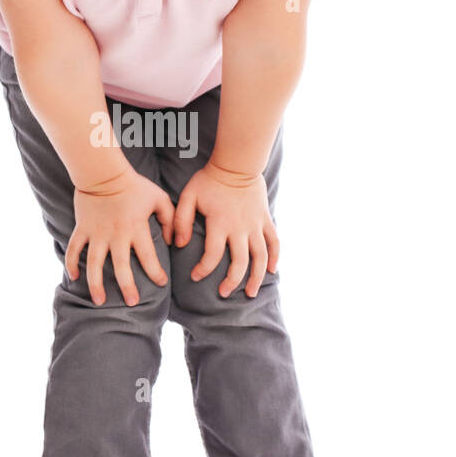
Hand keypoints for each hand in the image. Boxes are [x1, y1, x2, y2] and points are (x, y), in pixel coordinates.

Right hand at [66, 168, 174, 307]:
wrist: (103, 173)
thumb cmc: (134, 185)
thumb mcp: (159, 198)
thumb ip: (171, 219)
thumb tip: (174, 241)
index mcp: (136, 228)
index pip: (149, 256)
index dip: (156, 272)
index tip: (161, 283)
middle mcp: (116, 235)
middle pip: (121, 266)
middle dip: (127, 286)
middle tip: (132, 302)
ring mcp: (97, 233)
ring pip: (94, 263)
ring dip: (96, 284)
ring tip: (99, 301)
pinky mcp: (82, 229)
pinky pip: (73, 249)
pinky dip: (71, 263)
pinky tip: (74, 277)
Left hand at [172, 161, 278, 297]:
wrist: (237, 163)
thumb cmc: (209, 180)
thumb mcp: (188, 195)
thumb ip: (181, 220)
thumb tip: (180, 244)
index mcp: (219, 223)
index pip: (212, 255)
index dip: (203, 269)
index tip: (195, 276)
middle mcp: (240, 228)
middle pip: (240, 262)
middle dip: (232, 282)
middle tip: (223, 292)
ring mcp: (256, 225)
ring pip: (260, 258)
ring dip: (256, 277)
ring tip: (250, 293)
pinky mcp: (266, 220)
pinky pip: (274, 242)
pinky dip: (275, 257)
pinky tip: (271, 271)